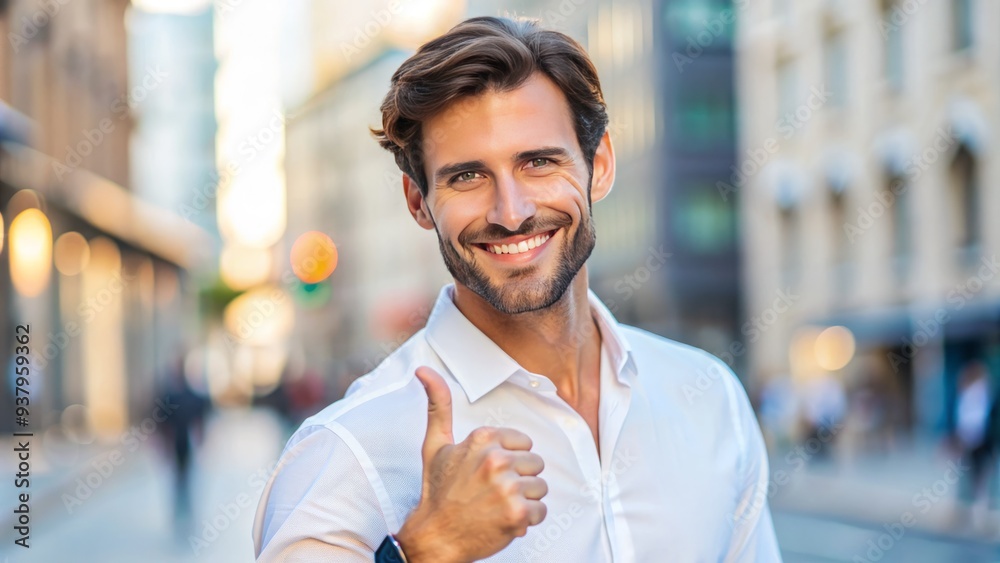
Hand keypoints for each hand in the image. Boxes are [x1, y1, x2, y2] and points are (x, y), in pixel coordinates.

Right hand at [395, 366, 547, 562]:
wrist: (435, 536)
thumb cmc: (438, 493)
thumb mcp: (436, 445)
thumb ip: (438, 406)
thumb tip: (425, 371)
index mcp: (483, 439)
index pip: (524, 444)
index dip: (509, 461)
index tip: (488, 473)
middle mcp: (496, 459)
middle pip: (535, 465)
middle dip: (518, 480)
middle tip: (491, 492)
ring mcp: (507, 486)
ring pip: (540, 488)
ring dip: (524, 501)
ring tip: (497, 506)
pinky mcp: (517, 512)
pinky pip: (541, 511)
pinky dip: (527, 520)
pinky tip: (504, 520)